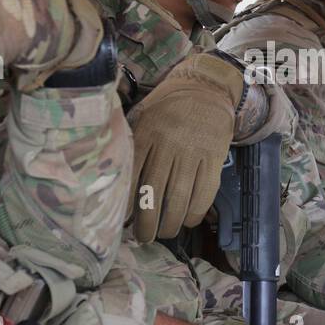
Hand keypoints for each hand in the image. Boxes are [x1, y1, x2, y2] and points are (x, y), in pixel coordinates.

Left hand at [127, 53, 243, 241]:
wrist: (206, 86)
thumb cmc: (168, 105)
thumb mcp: (142, 114)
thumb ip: (130, 141)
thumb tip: (110, 177)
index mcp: (146, 133)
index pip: (132, 176)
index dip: (126, 205)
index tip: (120, 224)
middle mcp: (169, 144)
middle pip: (154, 193)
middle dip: (147, 223)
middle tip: (143, 238)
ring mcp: (193, 152)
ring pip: (180, 198)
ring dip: (171, 223)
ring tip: (164, 234)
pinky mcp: (214, 158)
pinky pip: (205, 193)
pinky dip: (196, 212)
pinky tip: (189, 221)